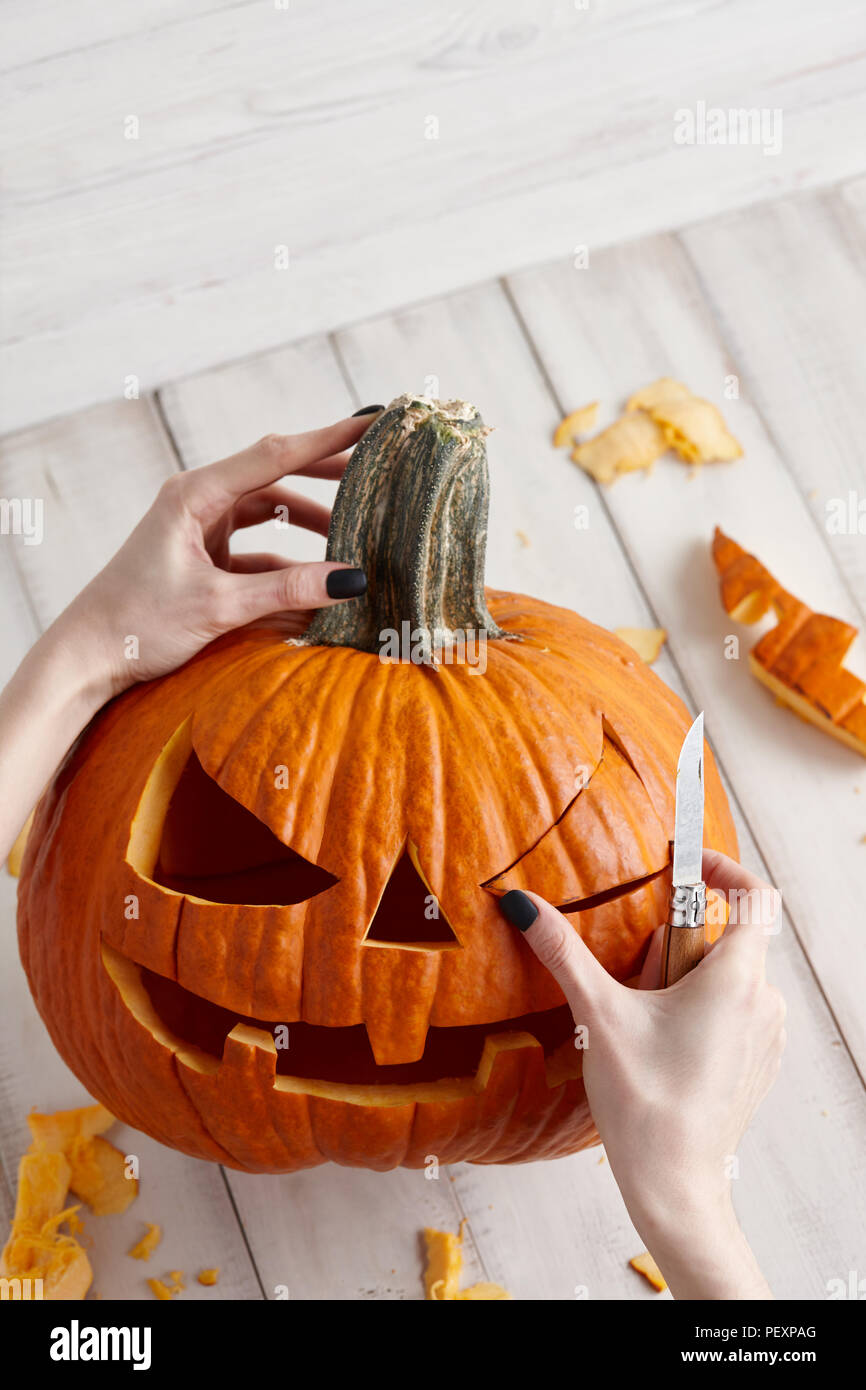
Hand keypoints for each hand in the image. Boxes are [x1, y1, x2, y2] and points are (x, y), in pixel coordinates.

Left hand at [0, 411, 379, 863]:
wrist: (87, 656)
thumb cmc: (137, 623)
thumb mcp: (219, 606)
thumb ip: (287, 589)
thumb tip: (352, 578)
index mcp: (194, 494)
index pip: (273, 455)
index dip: (325, 440)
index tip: (369, 424)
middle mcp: (197, 501)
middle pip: (273, 475)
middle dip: (324, 475)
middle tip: (375, 473)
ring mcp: (199, 528)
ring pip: (267, 512)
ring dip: (308, 522)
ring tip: (354, 529)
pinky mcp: (202, 557)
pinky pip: (257, 549)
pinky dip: (287, 560)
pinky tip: (319, 577)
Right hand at [499, 850, 784, 1298]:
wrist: (675, 1187)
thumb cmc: (644, 1104)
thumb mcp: (599, 1016)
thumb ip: (562, 951)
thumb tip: (520, 904)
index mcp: (736, 980)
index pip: (754, 895)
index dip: (722, 868)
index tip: (684, 865)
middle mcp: (764, 1002)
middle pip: (723, 939)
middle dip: (674, 944)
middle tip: (635, 978)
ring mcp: (765, 1036)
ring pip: (725, 977)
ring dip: (682, 979)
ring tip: (642, 1020)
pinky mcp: (757, 1062)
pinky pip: (732, 1010)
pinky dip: (696, 1008)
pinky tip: (659, 1046)